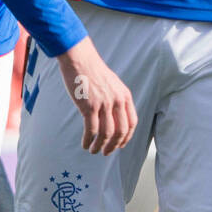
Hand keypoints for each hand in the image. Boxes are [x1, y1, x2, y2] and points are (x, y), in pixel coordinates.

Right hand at [57, 35, 136, 154]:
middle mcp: (117, 101)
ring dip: (100, 146)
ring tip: (93, 151)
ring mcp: (103, 104)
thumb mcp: (113, 84)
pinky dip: (88, 140)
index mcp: (125, 96)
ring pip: (106, 134)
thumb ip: (117, 99)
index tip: (119, 145)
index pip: (132, 123)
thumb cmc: (93, 71)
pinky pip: (91, 130)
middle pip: (120, 132)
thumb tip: (115, 119)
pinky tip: (84, 144)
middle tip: (106, 152)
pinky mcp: (88, 106)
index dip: (126, 138)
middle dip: (114, 146)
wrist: (79, 58)